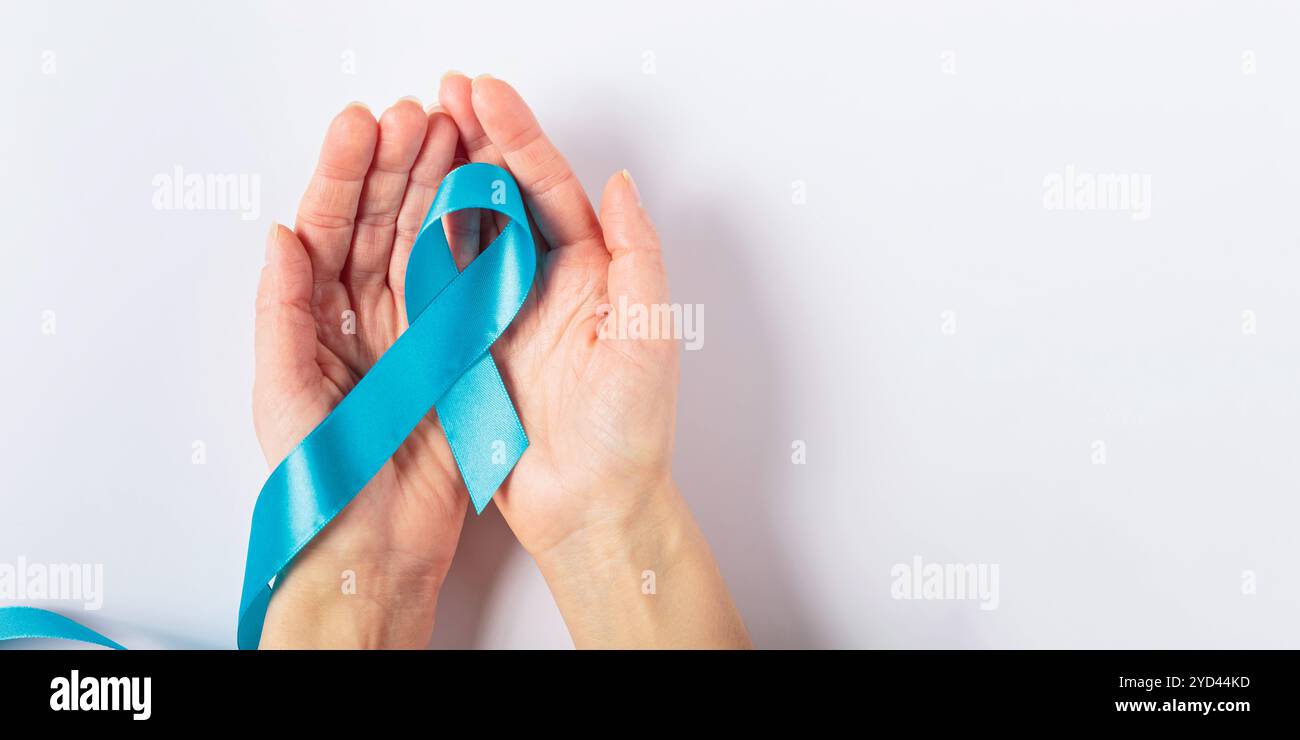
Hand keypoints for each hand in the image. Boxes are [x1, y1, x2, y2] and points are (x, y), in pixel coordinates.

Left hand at [252, 98, 466, 647]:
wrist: (379, 542)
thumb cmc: (322, 476)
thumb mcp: (282, 392)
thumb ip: (281, 311)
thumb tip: (281, 235)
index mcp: (316, 316)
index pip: (328, 228)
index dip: (343, 173)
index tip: (361, 125)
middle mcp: (365, 314)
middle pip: (381, 222)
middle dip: (399, 164)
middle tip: (420, 113)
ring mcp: (415, 328)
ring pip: (426, 242)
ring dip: (438, 187)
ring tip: (455, 136)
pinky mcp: (459, 349)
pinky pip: (467, 284)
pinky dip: (476, 239)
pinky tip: (485, 199)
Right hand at [437, 73, 749, 646]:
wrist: (590, 510)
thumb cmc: (630, 433)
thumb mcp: (648, 339)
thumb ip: (638, 258)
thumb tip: (619, 184)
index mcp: (592, 273)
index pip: (549, 187)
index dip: (517, 136)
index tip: (483, 93)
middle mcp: (545, 285)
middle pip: (504, 195)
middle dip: (473, 140)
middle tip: (438, 94)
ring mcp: (502, 314)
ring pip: (465, 231)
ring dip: (440, 180)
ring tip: (409, 134)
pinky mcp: (468, 349)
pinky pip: (437, 286)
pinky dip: (417, 244)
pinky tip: (394, 211)